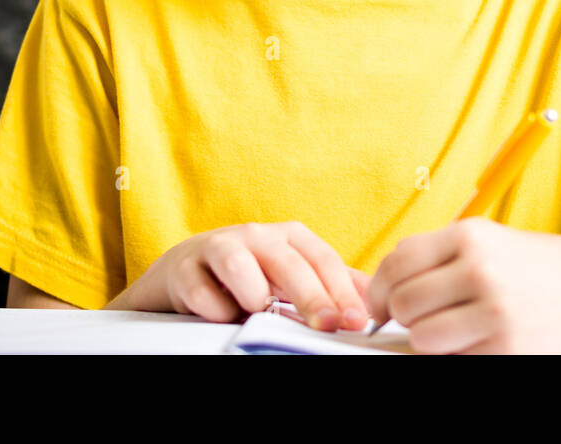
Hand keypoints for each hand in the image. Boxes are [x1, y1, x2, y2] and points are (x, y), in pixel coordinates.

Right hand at [114, 221, 369, 331]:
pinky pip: (203, 293)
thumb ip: (333, 284)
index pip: (323, 260)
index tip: (356, 322)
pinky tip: (221, 315)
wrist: (186, 269)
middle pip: (289, 263)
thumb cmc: (250, 273)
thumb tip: (376, 301)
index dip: (342, 291)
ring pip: (240, 266)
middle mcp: (256, 235)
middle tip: (327, 326)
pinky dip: (215, 309)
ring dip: (254, 295)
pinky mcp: (184, 269)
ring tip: (257, 312)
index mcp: (290, 237)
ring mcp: (218, 247)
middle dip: (311, 297)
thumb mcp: (294, 275)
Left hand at [365, 217, 560, 353]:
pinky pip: (455, 363)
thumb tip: (379, 296)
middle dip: (407, 319)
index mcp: (471, 236)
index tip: (380, 308)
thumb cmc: (542, 270)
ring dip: (432, 345)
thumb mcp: (492, 245)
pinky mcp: (510, 352)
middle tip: (430, 321)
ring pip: (423, 340)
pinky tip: (484, 347)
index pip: (396, 263)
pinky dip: (462, 359)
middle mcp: (481, 270)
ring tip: (460, 336)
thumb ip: (439, 262)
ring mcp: (497, 314)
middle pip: (403, 305)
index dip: (378, 291)